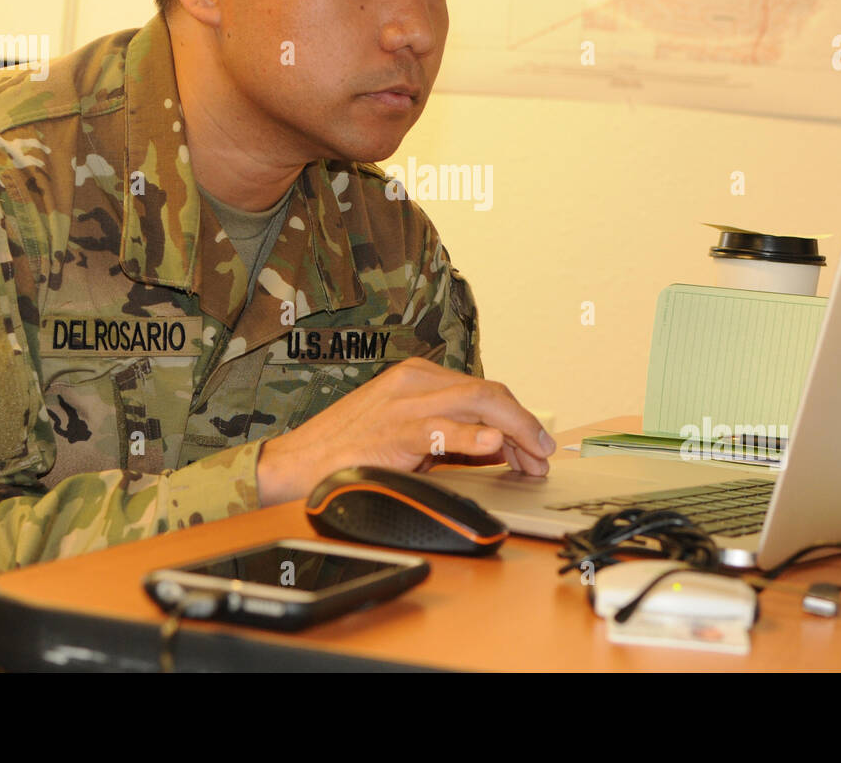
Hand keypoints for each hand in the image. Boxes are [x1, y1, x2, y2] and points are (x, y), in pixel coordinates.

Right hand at [255, 357, 554, 504]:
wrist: (296, 465)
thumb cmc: (347, 451)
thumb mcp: (406, 434)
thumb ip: (449, 435)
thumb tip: (497, 447)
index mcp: (417, 376)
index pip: (483, 389)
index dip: (517, 417)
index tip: (535, 445)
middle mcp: (415, 381)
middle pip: (488, 392)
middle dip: (525, 423)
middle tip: (543, 454)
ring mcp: (405, 403)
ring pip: (478, 402)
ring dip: (516, 430)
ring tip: (534, 457)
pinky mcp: (394, 430)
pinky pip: (442, 428)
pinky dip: (472, 436)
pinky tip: (494, 444)